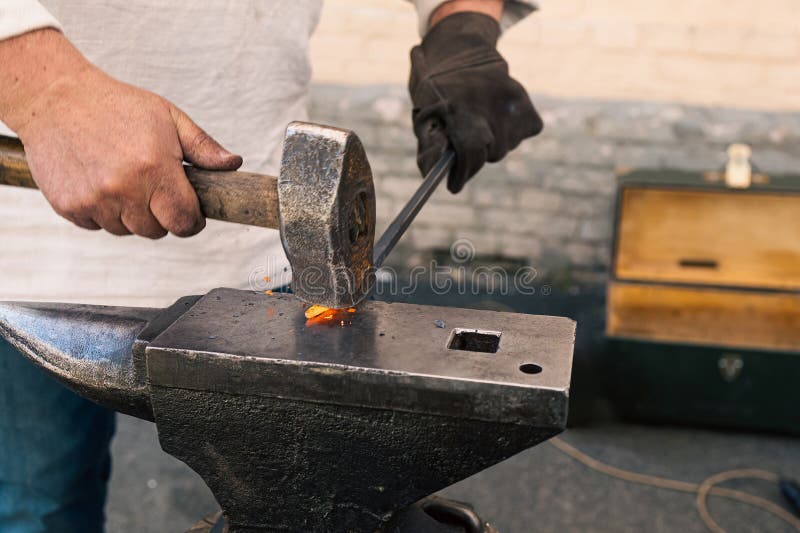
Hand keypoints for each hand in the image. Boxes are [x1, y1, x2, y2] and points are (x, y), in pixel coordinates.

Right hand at [0, 29, 241, 237]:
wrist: (54, 98)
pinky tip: (99, 181)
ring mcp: (94, 201)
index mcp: (154, 168)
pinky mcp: (70, 207)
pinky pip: (98, 226)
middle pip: (157, 231)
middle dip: (161, 214)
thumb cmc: (116, 106)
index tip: (189, 209)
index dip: (192, 220)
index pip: (184, 221)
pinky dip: (102, 212)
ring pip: (127, 230)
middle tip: (152, 185)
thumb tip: (233, 164)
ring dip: (130, 214)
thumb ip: (203, 147)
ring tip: (123, 178)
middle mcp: (124, 189)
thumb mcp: (168, 117)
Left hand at [408, 12, 542, 193]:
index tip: (453, 185)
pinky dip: (513, 130)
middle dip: (477, 155)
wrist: (461, 49)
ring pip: (507, 146)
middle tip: (467, 139)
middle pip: (491, 155)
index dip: (463, 173)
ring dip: (495, 140)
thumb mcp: (423, 114)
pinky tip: (499, 114)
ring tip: (481, 118)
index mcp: (461, 107)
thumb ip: (429, 146)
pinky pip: (524, 133)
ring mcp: (514, 106)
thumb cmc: (437, 90)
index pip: (471, 153)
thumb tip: (431, 174)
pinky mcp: (529, 107)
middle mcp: (491, 105)